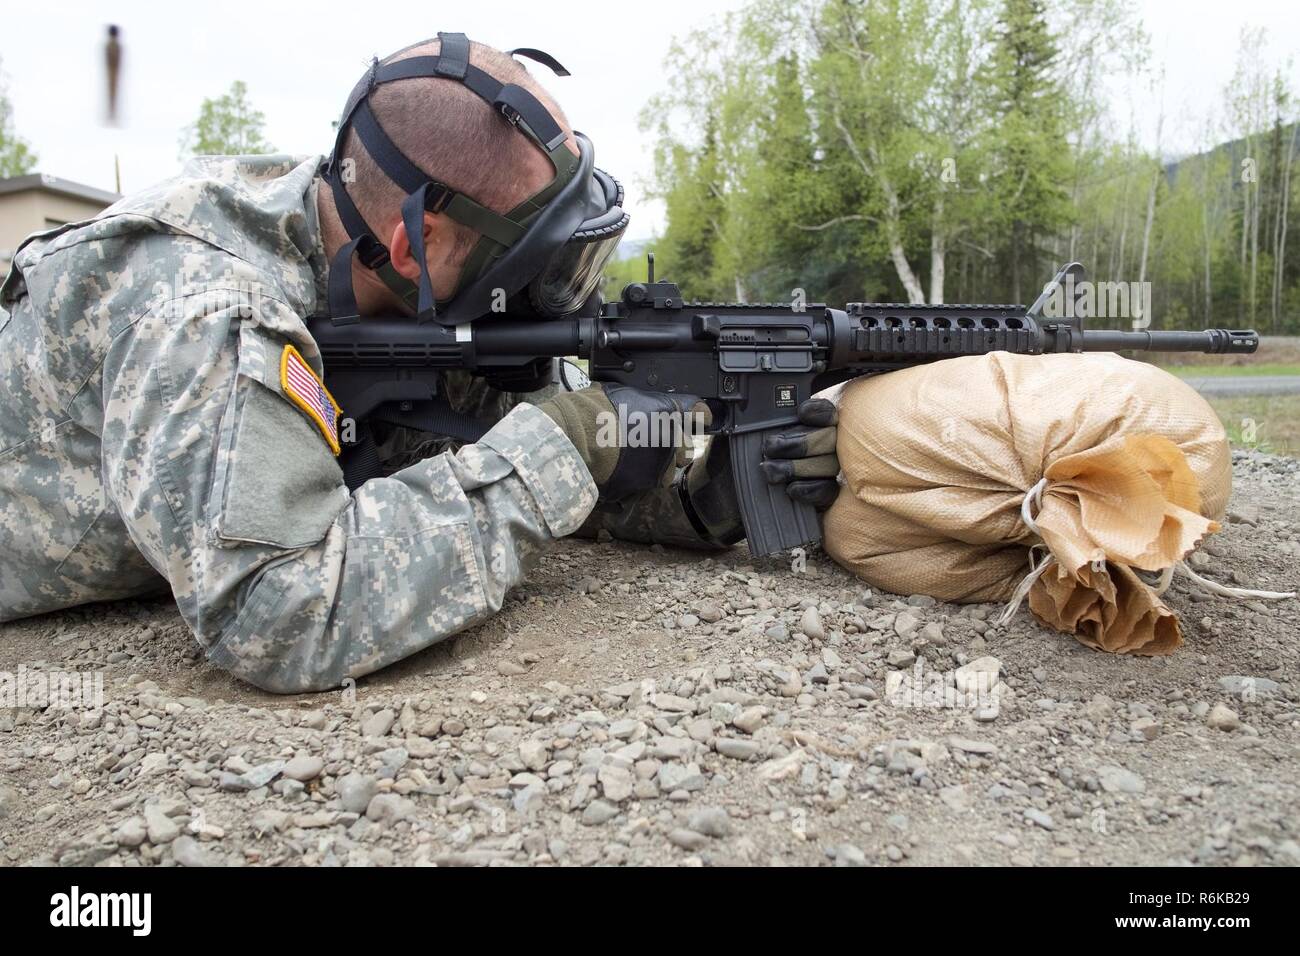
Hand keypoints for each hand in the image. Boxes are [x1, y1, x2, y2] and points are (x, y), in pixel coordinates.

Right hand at [536, 385, 707, 501]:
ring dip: (658, 466)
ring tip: (634, 460)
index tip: (701, 418)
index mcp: (668, 412)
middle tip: (654, 441)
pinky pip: (646, 485)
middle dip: (674, 445)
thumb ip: (641, 400)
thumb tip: (641, 401)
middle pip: (686, 447)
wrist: (578, 438)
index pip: (699, 413)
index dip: (700, 416)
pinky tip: (622, 471)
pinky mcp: (644, 485)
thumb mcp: (622, 392)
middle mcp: (671, 439)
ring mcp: (659, 465)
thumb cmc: (595, 410)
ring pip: (668, 470)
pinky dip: (637, 480)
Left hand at [683, 397, 839, 544]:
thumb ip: (734, 415)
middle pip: (830, 438)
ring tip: (769, 471)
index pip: (824, 412)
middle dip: (801, 442)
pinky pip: (828, 490)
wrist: (718, 497)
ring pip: (829, 463)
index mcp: (799, 422)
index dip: (818, 411)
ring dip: (799, 467)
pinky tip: (792, 489)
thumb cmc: (726, 461)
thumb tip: (714, 407)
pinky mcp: (820, 494)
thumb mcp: (729, 434)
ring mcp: (821, 469)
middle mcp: (816, 443)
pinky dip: (812, 489)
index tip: (801, 413)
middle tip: (770, 448)